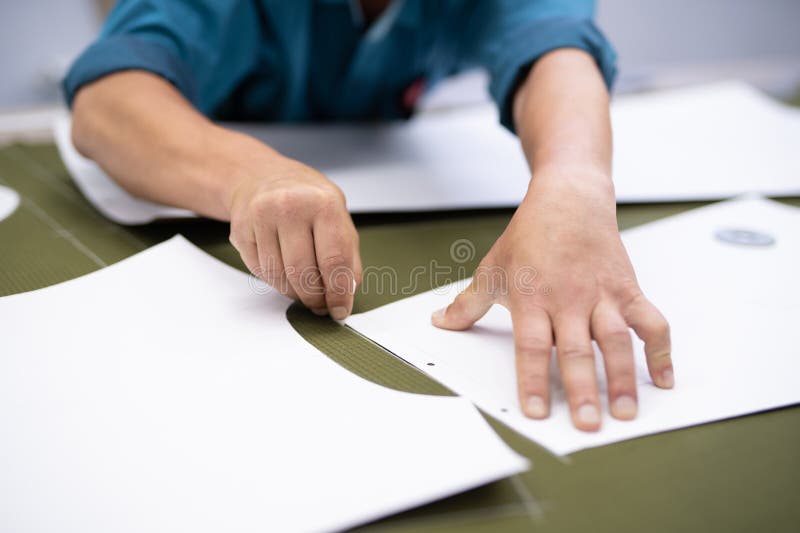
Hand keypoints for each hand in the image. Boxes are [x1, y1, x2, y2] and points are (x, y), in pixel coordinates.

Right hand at [226, 154, 360, 319]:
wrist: (262, 177)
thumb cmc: (307, 201)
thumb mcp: (339, 218)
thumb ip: (348, 257)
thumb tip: (346, 295)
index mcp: (324, 204)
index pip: (334, 260)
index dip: (338, 293)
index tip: (340, 311)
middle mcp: (291, 207)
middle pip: (304, 273)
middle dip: (315, 298)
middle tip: (321, 305)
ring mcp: (261, 218)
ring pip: (280, 277)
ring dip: (295, 293)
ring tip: (305, 290)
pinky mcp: (241, 231)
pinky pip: (261, 272)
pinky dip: (277, 282)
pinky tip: (286, 275)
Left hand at [431, 172, 672, 430]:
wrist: (569, 199)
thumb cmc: (530, 236)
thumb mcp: (492, 268)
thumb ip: (468, 303)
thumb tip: (440, 323)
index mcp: (533, 298)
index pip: (531, 346)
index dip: (533, 379)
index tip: (536, 412)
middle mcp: (569, 299)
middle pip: (576, 349)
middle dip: (583, 389)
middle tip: (588, 423)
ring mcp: (602, 294)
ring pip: (617, 339)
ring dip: (623, 377)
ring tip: (626, 412)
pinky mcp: (628, 289)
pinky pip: (651, 321)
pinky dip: (661, 350)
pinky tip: (662, 379)